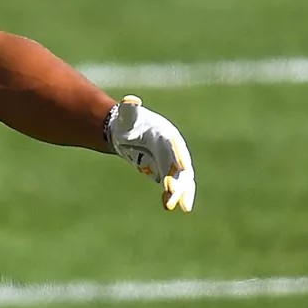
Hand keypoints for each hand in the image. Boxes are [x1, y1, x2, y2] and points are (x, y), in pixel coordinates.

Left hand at [106, 95, 195, 211]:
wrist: (126, 132)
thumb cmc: (128, 121)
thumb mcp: (127, 114)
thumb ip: (130, 109)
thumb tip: (130, 100)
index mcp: (166, 135)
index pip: (175, 148)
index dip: (179, 158)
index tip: (180, 170)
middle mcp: (173, 149)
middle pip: (181, 167)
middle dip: (180, 181)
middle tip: (173, 194)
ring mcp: (170, 161)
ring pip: (181, 179)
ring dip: (181, 192)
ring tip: (180, 207)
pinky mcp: (165, 171)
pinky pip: (172, 186)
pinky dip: (171, 195)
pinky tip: (167, 206)